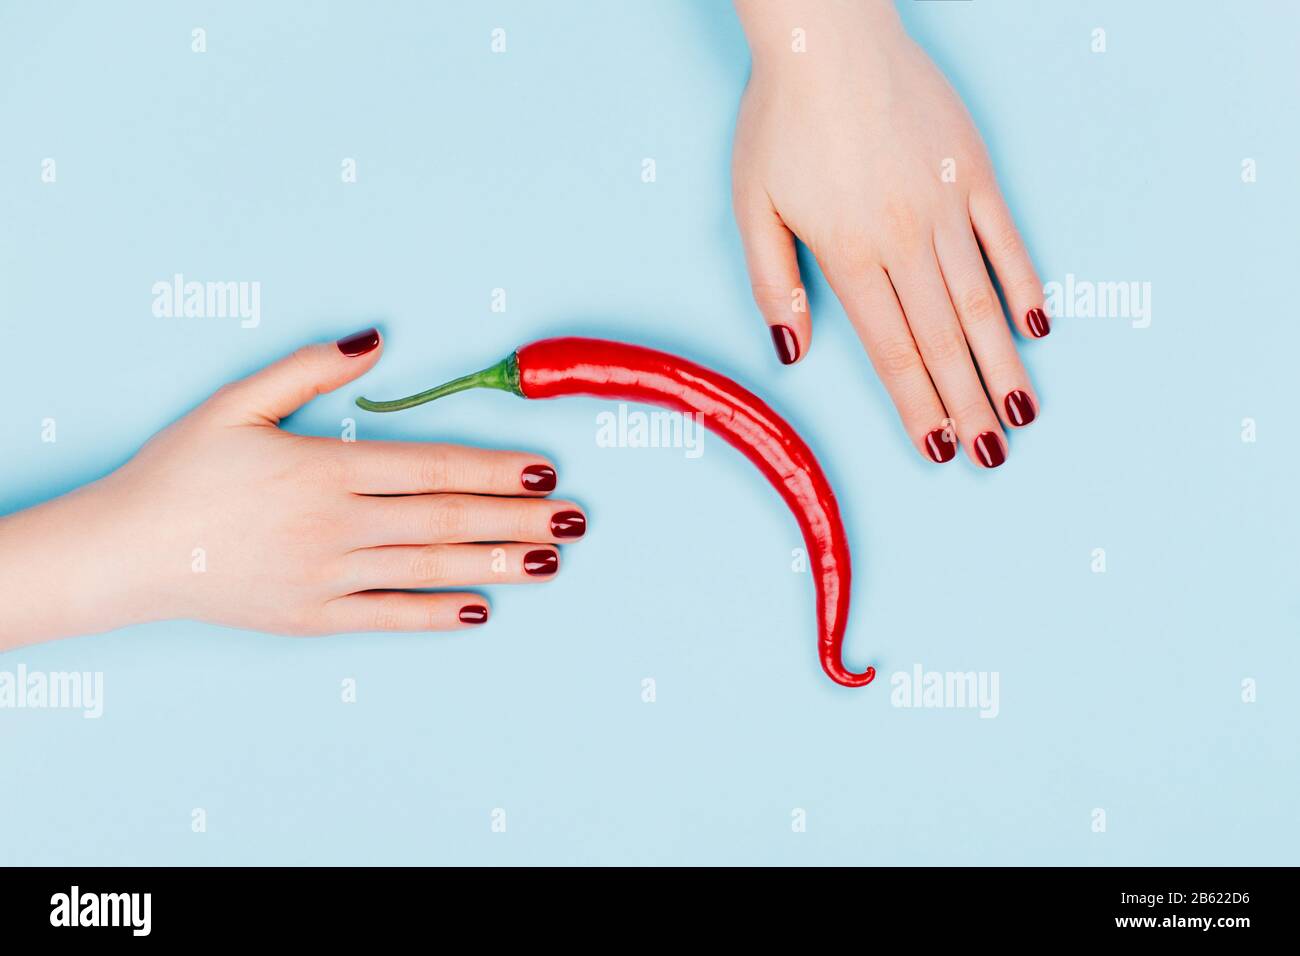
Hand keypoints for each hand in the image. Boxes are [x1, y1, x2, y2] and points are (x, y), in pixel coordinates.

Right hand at [0, 329, 585, 649]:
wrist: (126, 551)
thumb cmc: (181, 472)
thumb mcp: (236, 402)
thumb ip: (309, 369)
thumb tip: (374, 338)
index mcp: (326, 469)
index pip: (434, 467)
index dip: (497, 469)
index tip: (546, 470)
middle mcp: (337, 524)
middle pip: (446, 518)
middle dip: (518, 519)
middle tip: (576, 521)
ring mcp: (327, 576)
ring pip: (429, 567)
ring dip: (495, 564)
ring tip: (549, 562)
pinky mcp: (312, 617)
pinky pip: (387, 615)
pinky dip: (436, 613)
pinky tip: (480, 609)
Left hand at [732, 0, 1048, 467]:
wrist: (829, 34)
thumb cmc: (781, 119)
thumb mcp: (753, 205)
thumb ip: (775, 283)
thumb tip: (792, 352)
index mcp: (848, 254)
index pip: (891, 351)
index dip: (916, 406)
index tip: (937, 449)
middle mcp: (904, 239)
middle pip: (942, 341)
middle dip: (966, 407)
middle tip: (991, 458)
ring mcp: (948, 205)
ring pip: (982, 303)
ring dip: (1002, 365)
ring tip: (1022, 416)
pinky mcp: (976, 171)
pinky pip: (1007, 240)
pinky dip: (1024, 285)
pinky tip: (1037, 328)